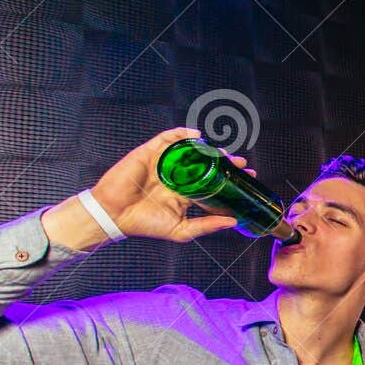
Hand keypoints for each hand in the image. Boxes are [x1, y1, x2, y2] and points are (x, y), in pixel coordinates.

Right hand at [94, 127, 250, 239]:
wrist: (114, 215)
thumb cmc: (144, 224)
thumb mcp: (181, 230)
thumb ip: (206, 225)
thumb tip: (233, 221)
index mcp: (185, 193)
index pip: (213, 182)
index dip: (231, 178)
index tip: (249, 176)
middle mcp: (177, 176)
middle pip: (206, 164)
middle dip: (225, 162)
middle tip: (241, 164)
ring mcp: (165, 163)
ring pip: (191, 150)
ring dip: (208, 149)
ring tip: (222, 154)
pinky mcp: (151, 153)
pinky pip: (169, 138)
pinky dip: (183, 134)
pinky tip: (197, 136)